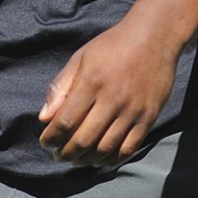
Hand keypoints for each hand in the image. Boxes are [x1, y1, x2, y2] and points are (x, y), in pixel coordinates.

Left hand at [38, 14, 179, 167]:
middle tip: (58, 155)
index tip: (45, 143)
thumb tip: (43, 118)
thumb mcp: (81, 57)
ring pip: (105, 149)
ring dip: (86, 160)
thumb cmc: (112, 45)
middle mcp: (112, 98)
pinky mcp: (148, 117)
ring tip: (76, 160)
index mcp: (91, 81)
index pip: (65, 121)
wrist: (153, 36)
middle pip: (83, 140)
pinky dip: (111, 160)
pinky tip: (100, 159)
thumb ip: (61, 86)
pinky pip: (128, 149)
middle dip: (65, 153)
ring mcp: (132, 110)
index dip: (51, 138)